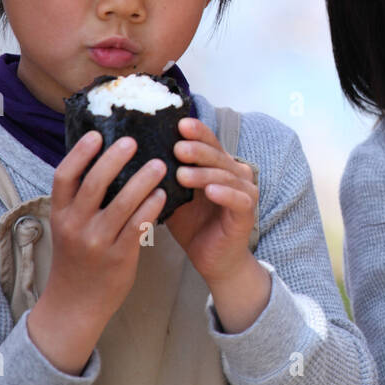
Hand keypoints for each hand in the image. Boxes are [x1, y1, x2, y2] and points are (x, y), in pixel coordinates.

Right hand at [29, 131, 167, 372]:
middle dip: (114, 159)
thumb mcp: (69, 227)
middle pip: (93, 184)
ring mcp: (96, 243)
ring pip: (121, 204)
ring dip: (142, 180)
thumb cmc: (77, 259)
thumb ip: (82, 201)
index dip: (80, 153)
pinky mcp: (118, 257)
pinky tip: (163, 194)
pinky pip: (137, 226)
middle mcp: (75, 226)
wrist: (75, 305)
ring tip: (160, 164)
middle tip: (134, 140)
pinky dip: (151, 207)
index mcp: (60, 214)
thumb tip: (105, 162)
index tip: (97, 134)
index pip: (64, 176)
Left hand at [164, 117, 259, 287]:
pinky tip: (210, 191)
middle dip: (198, 150)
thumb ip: (166, 178)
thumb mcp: (175, 198)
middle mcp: (236, 173)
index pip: (209, 142)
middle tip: (177, 148)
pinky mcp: (248, 212)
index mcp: (218, 165)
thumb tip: (136, 158)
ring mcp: (245, 191)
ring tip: (183, 174)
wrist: (213, 260)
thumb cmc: (194, 226)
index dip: (197, 132)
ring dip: (205, 173)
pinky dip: (225, 193)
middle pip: (218, 155)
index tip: (179, 124)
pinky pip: (239, 199)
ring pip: (226, 176)